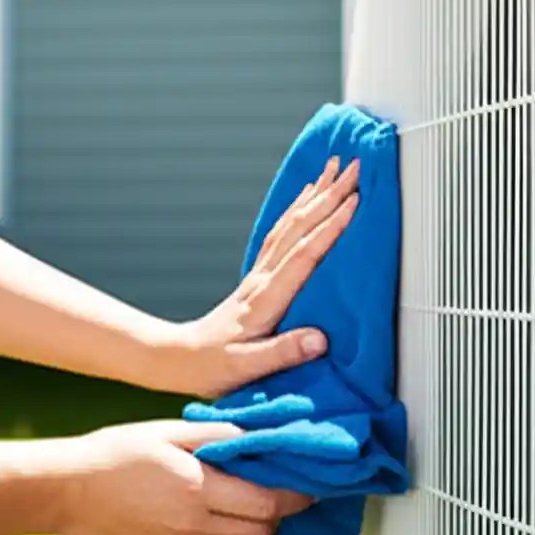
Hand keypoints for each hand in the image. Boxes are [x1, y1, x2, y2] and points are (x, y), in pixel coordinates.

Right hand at [55, 420, 311, 534]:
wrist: (67, 489)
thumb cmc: (117, 451)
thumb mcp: (167, 431)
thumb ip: (214, 435)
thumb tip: (253, 437)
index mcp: (200, 487)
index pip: (267, 503)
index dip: (294, 497)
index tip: (305, 488)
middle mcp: (195, 523)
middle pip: (261, 533)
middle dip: (277, 517)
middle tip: (273, 497)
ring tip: (247, 513)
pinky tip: (221, 534)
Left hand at [167, 156, 360, 397]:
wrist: (180, 359)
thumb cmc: (213, 367)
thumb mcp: (248, 368)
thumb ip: (284, 352)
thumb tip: (320, 340)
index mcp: (266, 298)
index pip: (303, 255)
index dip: (330, 227)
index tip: (353, 202)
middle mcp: (262, 278)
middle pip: (299, 227)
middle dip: (328, 195)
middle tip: (354, 167)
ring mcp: (259, 274)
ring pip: (290, 223)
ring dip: (315, 194)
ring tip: (334, 168)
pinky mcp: (257, 276)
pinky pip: (280, 233)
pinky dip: (297, 209)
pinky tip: (306, 197)